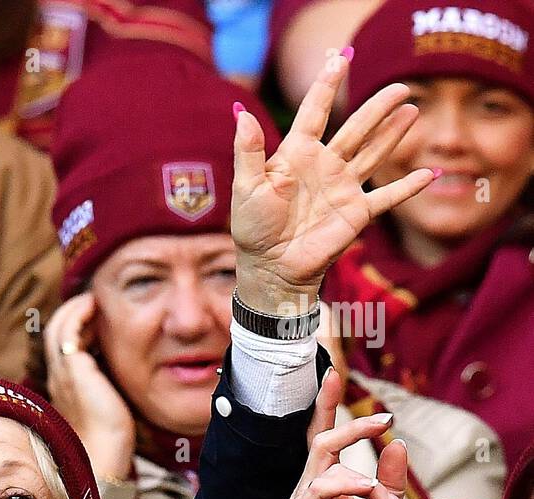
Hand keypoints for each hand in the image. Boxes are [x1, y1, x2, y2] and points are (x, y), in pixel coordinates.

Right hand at [42, 292, 135, 480]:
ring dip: (74, 308)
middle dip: (73, 312)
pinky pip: (68, 330)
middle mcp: (59, 377)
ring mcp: (63, 372)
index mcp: (65, 387)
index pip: (61, 347)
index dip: (76, 328)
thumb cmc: (110, 439)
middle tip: (95, 302)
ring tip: (93, 299)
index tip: (96, 317)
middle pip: (54, 332)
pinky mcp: (74, 368)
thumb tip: (123, 377)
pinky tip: (94, 306)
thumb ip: (109, 388)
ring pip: (57, 327)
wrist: (103, 455)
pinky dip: (78, 313)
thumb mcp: (109, 406)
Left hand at [231, 49, 434, 313]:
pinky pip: (388, 196)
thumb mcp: (246, 186)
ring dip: (394, 133)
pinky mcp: (357, 212)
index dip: (326, 86)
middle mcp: (324, 166)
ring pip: (374, 153)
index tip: (340, 59)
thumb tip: (241, 112)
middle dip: (377, 107)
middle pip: (355, 128)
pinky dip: (409, 187)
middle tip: (400, 86)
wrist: (270, 267)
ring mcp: (343, 188)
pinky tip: (430, 173)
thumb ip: (247, 150)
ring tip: (412, 109)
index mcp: (296, 155)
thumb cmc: (252, 228)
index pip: (314, 113)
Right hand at [286, 368, 407, 498]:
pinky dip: (348, 485)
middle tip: (385, 418)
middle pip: (321, 441)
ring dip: (361, 465)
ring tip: (388, 496)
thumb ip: (387, 481)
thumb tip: (396, 444)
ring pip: (322, 459)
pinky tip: (368, 495)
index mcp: (326, 486)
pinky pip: (321, 488)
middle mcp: (308, 491)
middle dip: (349, 421)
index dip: (326, 406)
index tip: (333, 373)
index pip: (323, 438)